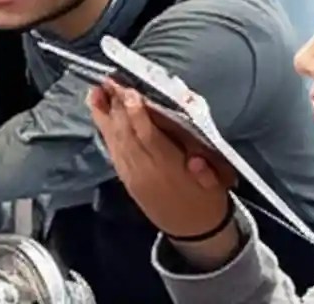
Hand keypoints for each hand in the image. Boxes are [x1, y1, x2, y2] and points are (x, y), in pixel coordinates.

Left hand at [87, 79, 233, 238]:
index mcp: (170, 170)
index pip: (149, 138)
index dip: (137, 115)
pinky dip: (104, 129)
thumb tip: (197, 159)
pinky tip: (98, 112)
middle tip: (111, 80)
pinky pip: (112, 150)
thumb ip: (207, 169)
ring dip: (105, 114)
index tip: (130, 92)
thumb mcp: (217, 183)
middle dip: (118, 106)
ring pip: (115, 140)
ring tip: (97, 90)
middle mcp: (146, 172)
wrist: (192, 232)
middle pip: (127, 134)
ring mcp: (132, 175)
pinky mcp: (125, 178)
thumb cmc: (207, 200)